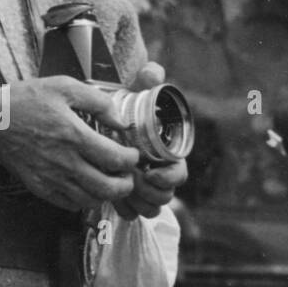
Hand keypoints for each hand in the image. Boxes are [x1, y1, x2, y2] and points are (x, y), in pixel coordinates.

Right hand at [0, 75, 140, 212]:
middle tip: (127, 176)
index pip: (116, 159)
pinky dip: (84, 200)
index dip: (131, 160)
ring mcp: (51, 178)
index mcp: (74, 136)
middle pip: (108, 188)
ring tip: (109, 182)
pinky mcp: (40, 188)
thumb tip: (120, 120)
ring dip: (106, 195)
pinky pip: (70, 204)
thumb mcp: (63, 86)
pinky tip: (85, 186)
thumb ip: (97, 101)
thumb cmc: (25, 101)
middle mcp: (65, 162)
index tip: (132, 155)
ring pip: (90, 201)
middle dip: (126, 185)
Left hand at [111, 61, 187, 220]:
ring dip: (136, 203)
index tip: (148, 171)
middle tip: (130, 180)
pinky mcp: (130, 198)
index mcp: (169, 154)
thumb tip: (153, 72)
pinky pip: (132, 214)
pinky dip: (123, 209)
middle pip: (165, 197)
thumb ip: (147, 79)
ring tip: (119, 189)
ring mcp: (146, 188)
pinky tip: (111, 198)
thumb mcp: (136, 92)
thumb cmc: (128, 108)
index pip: (179, 175)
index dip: (167, 178)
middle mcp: (161, 173)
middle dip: (148, 193)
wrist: (108, 123)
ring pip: (149, 208)